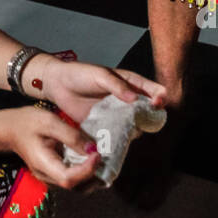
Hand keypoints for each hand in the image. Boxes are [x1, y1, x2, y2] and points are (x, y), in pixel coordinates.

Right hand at [0, 105, 98, 189]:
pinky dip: (86, 172)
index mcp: (43, 165)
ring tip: (103, 159)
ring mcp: (50, 177)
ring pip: (77, 186)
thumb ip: (71, 136)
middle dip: (95, 176)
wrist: (8, 129)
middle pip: (76, 187)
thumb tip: (92, 149)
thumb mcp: (48, 121)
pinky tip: (92, 158)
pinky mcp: (54, 172)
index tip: (98, 154)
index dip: (87, 170)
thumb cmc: (26, 123)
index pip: (69, 179)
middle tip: (106, 159)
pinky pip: (74, 178)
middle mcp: (47, 176)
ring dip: (93, 176)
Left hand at [39, 58, 164, 128]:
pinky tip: (117, 143)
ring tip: (128, 133)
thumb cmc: (80, 74)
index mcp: (130, 84)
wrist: (57, 84)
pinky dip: (119, 140)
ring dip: (134, 131)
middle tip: (142, 122)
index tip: (158, 103)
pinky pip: (117, 136)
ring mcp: (117, 115)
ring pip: (134, 127)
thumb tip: (135, 99)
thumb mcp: (100, 75)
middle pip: (148, 113)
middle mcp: (127, 101)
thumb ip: (117, 85)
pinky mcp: (105, 127)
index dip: (159, 97)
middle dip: (150, 119)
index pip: (153, 90)